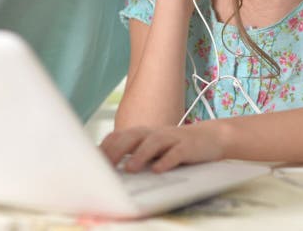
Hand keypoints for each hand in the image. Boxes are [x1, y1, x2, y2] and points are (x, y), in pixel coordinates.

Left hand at [100, 125, 222, 173]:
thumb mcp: (153, 149)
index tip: (92, 161)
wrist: (209, 138)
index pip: (120, 136)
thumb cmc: (175, 147)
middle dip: (117, 150)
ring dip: (140, 155)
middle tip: (105, 166)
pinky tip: (158, 170)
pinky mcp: (188, 146)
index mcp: (143, 134)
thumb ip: (134, 154)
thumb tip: (109, 168)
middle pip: (132, 136)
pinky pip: (176, 153)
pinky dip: (167, 161)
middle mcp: (154, 133)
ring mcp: (171, 138)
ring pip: (153, 143)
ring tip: (130, 169)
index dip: (106, 147)